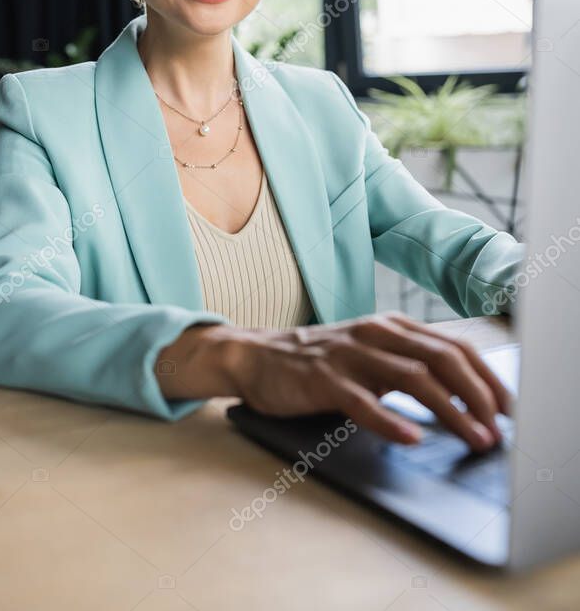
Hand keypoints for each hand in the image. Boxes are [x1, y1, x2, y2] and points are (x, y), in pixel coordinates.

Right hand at [228, 311, 511, 449]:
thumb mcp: (371, 355)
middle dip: (478, 395)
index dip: (486, 377)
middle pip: (442, 359)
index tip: (509, 408)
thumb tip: (464, 396)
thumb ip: (409, 366)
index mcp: (392, 327)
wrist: (257, 356)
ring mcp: (350, 355)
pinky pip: (363, 401)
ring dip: (450, 411)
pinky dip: (391, 420)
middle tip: (498, 429)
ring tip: (473, 437)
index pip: (454, 347)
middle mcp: (376, 334)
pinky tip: (411, 438)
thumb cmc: (321, 362)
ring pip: (412, 378)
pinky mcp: (324, 380)